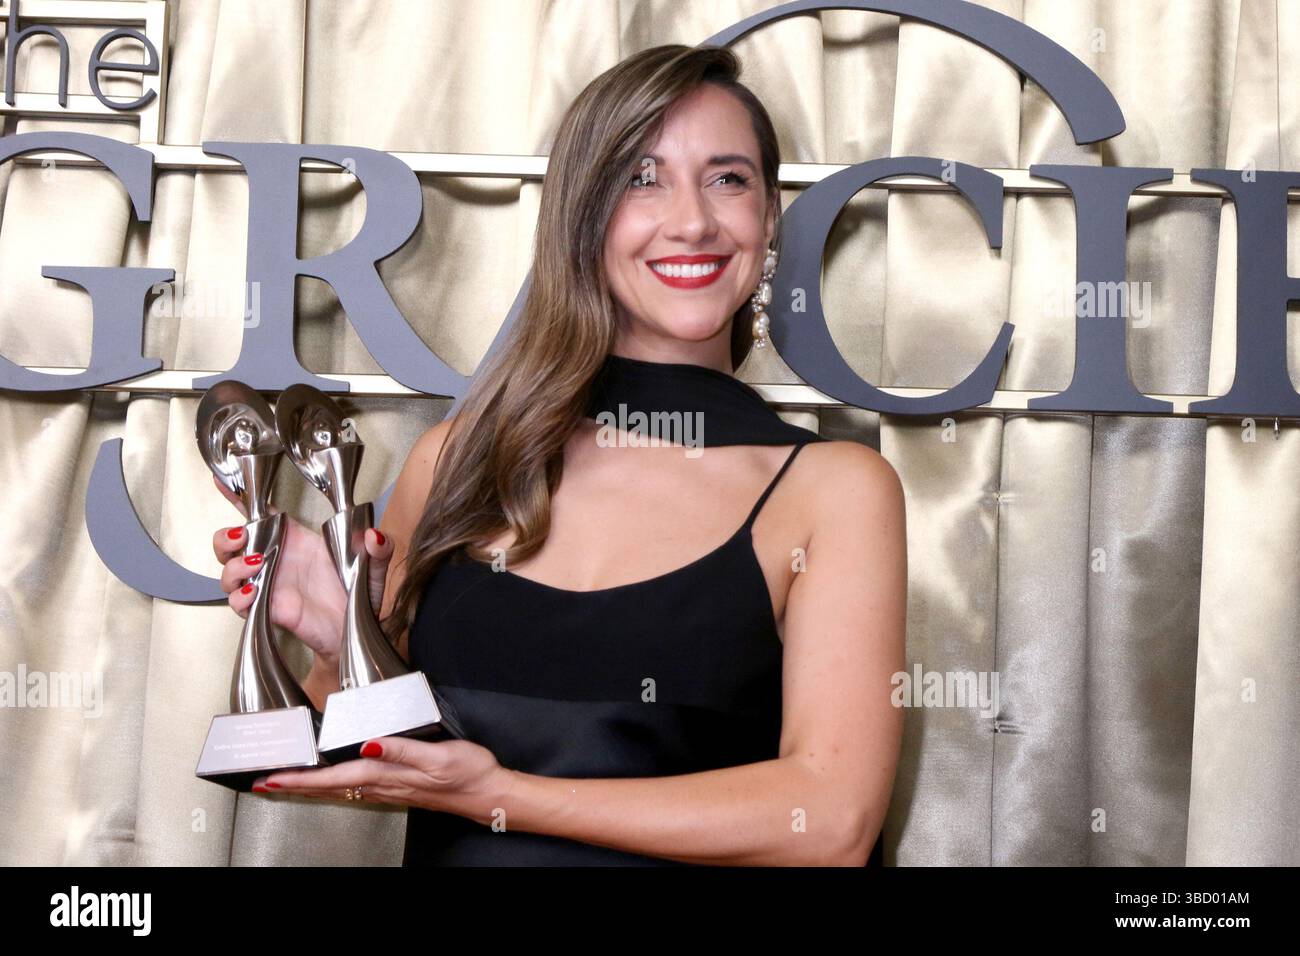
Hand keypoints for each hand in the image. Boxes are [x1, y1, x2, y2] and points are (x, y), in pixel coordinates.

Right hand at [211, 474, 394, 663]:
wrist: (357, 627)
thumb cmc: (359, 592)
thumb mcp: (375, 565)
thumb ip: (378, 548)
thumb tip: (374, 536)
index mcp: (295, 540)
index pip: (260, 515)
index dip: (239, 497)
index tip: (222, 480)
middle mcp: (276, 560)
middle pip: (232, 544)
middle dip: (226, 537)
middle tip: (242, 535)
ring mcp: (269, 585)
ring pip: (229, 573)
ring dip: (234, 566)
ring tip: (256, 563)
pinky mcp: (269, 609)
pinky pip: (240, 604)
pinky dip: (239, 597)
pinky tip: (254, 591)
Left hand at [250, 737, 514, 822]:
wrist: (488, 793)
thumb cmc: (468, 773)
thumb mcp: (439, 755)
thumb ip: (403, 749)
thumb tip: (370, 744)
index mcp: (388, 775)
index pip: (334, 777)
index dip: (301, 778)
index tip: (273, 778)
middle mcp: (383, 784)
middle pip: (329, 786)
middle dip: (295, 784)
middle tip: (264, 782)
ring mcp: (389, 788)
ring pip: (339, 788)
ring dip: (310, 785)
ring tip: (286, 780)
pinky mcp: (398, 786)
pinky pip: (355, 787)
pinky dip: (334, 783)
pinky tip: (331, 779)